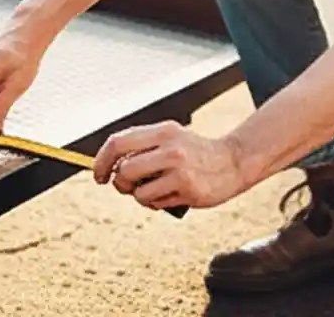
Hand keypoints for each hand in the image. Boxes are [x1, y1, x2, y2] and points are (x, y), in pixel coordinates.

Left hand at [93, 121, 247, 210]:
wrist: (234, 162)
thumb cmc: (196, 153)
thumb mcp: (172, 139)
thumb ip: (144, 148)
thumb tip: (109, 166)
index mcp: (163, 131)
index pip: (118, 142)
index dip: (101, 161)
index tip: (99, 175)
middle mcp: (170, 148)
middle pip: (124, 170)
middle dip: (120, 183)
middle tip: (127, 186)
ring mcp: (179, 169)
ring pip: (137, 191)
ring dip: (140, 196)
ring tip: (155, 190)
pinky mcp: (187, 189)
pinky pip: (154, 202)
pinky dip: (156, 203)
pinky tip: (170, 195)